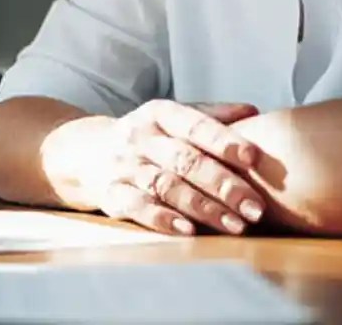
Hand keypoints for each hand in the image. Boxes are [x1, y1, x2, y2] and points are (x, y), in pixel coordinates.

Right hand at [89, 100, 265, 235]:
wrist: (86, 152)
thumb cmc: (146, 138)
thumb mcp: (171, 118)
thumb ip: (210, 116)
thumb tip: (255, 111)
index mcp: (159, 114)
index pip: (194, 124)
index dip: (223, 140)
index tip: (253, 157)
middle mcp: (140, 137)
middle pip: (184, 160)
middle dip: (223, 185)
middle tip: (256, 207)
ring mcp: (123, 166)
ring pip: (166, 186)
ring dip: (203, 207)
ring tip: (235, 225)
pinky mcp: (110, 193)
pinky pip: (136, 206)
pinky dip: (162, 219)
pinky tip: (189, 231)